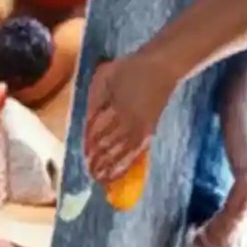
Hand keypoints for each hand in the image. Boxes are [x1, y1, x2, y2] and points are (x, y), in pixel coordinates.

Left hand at [83, 49, 174, 183]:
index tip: (84, 156)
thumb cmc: (130, 68)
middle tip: (91, 174)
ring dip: (113, 166)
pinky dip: (128, 161)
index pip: (99, 131)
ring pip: (125, 151)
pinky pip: (138, 150)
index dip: (90, 145)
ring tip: (103, 179)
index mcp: (117, 108)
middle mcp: (129, 121)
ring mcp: (141, 126)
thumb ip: (95, 100)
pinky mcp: (150, 128)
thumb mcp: (105, 77)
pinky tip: (121, 170)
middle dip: (100, 160)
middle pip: (111, 144)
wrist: (161, 66)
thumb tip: (87, 121)